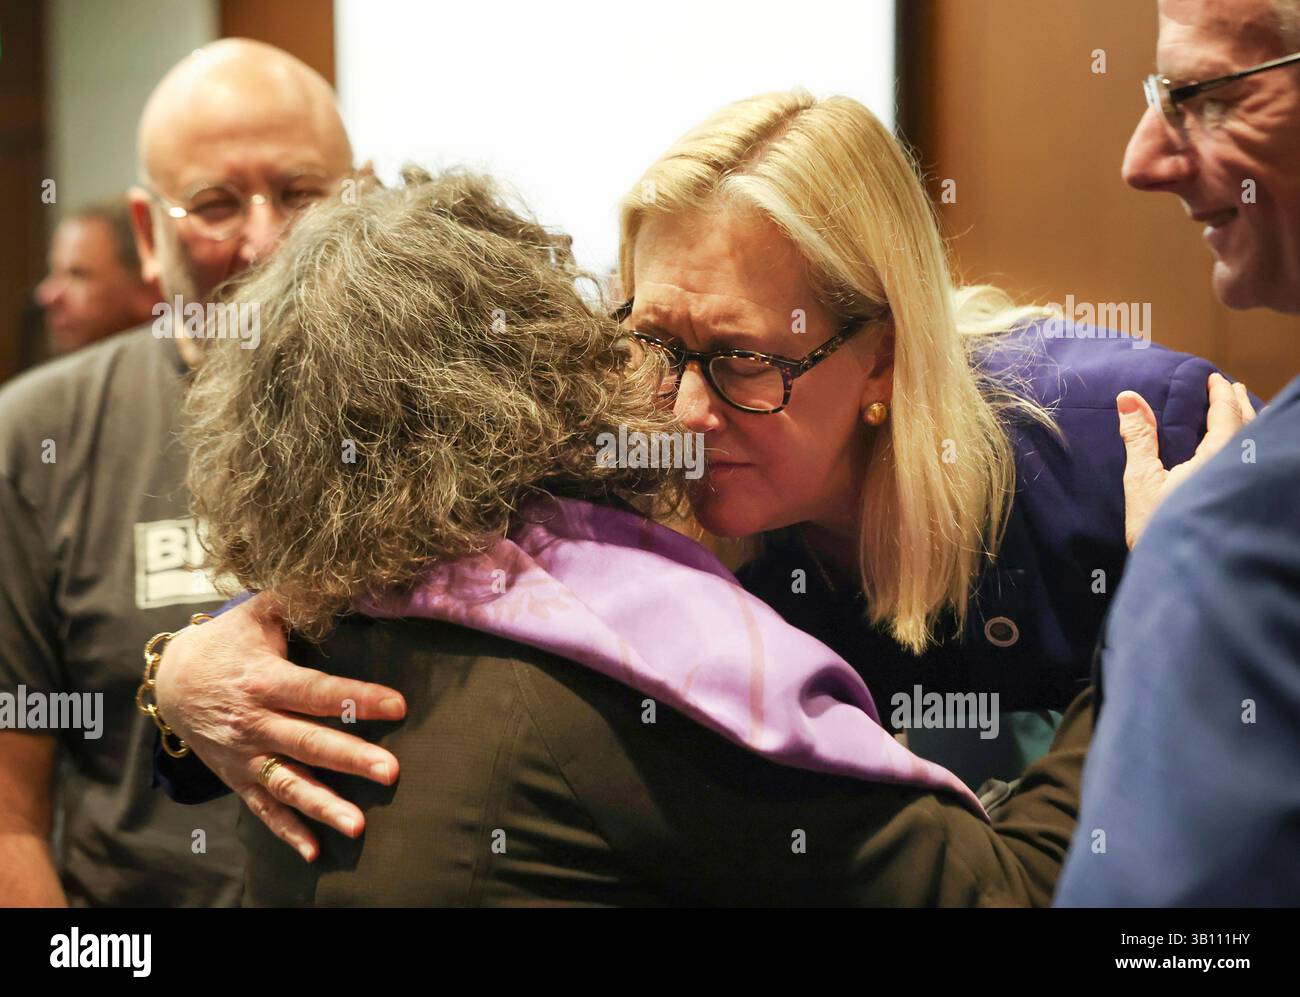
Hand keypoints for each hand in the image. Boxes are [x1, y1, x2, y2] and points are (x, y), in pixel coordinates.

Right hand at [154, 592, 405, 860]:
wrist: (170, 680)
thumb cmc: (227, 642)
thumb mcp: (257, 614)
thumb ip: (297, 598)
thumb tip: (338, 576)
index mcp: (265, 681)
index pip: (318, 692)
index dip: (357, 698)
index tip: (399, 705)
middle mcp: (255, 722)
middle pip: (308, 743)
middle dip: (350, 759)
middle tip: (391, 772)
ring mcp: (245, 755)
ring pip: (288, 784)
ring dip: (323, 806)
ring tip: (359, 825)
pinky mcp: (238, 777)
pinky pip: (264, 808)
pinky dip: (287, 831)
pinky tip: (315, 852)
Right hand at [1117, 372, 1256, 548]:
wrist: (1180, 577)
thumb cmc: (1158, 529)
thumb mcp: (1142, 480)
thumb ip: (1139, 437)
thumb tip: (1128, 397)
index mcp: (1220, 458)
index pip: (1227, 414)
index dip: (1221, 394)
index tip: (1215, 379)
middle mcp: (1242, 469)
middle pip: (1249, 426)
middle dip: (1240, 405)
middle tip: (1232, 388)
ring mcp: (1248, 487)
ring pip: (1256, 445)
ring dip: (1248, 425)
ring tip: (1241, 414)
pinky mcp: (1246, 505)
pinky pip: (1255, 463)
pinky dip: (1249, 447)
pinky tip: (1240, 453)